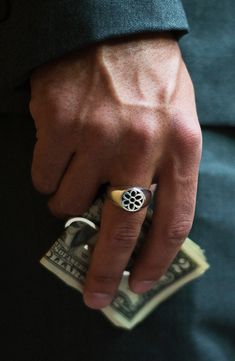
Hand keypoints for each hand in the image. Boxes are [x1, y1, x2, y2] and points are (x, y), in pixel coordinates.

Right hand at [30, 33, 201, 308]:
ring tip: (77, 177)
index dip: (156, 260)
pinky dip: (48, 178)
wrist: (112, 27)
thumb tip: (145, 215)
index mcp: (179, 144)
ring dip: (69, 203)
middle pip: (122, 227)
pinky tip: (59, 155)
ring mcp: (95, 136)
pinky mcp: (57, 126)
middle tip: (95, 295)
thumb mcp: (178, 117)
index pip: (173, 220)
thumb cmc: (149, 74)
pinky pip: (44, 178)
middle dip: (105, 269)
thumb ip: (168, 166)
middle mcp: (139, 145)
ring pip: (70, 203)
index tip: (140, 282)